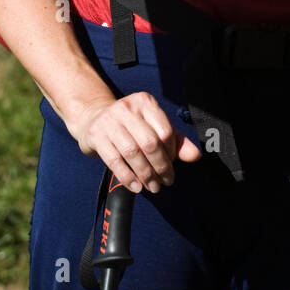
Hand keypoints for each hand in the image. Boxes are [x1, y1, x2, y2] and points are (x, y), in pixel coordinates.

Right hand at [70, 91, 201, 193]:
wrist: (94, 118)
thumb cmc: (130, 125)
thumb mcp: (153, 127)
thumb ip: (175, 141)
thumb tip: (195, 156)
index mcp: (145, 102)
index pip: (164, 131)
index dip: (171, 153)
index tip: (172, 165)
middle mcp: (127, 108)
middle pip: (149, 143)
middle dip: (160, 167)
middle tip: (165, 181)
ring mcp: (109, 121)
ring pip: (132, 153)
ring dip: (145, 175)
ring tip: (153, 187)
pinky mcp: (96, 135)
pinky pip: (114, 161)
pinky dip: (128, 177)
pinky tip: (137, 187)